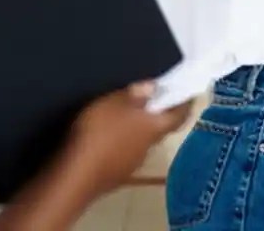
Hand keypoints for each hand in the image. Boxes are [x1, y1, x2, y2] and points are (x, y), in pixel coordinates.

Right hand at [0, 81, 193, 230]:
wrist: (76, 176)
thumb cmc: (99, 132)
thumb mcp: (114, 102)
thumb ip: (135, 94)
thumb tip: (154, 87)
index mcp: (155, 127)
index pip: (180, 115)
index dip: (186, 103)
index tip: (187, 92)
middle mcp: (150, 147)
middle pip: (161, 128)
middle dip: (158, 115)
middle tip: (151, 100)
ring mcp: (133, 163)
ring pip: (142, 142)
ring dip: (138, 131)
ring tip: (125, 118)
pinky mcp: (116, 174)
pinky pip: (124, 154)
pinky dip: (122, 144)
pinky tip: (108, 139)